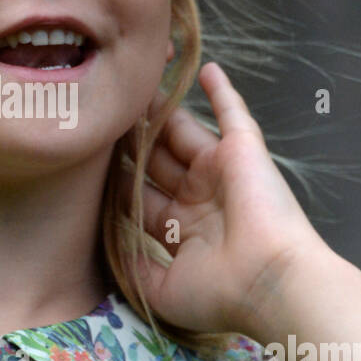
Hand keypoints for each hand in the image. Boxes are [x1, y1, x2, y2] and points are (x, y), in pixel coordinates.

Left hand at [120, 62, 328, 338]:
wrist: (269, 281)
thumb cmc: (217, 292)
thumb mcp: (161, 289)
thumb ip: (133, 263)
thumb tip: (112, 240)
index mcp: (184, 229)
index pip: (143, 195)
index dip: (119, 179)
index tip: (92, 160)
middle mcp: (200, 197)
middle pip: (157, 160)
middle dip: (133, 141)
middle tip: (106, 117)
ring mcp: (221, 171)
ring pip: (182, 133)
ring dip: (160, 113)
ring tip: (133, 90)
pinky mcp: (243, 150)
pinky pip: (232, 112)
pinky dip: (221, 91)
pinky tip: (206, 68)